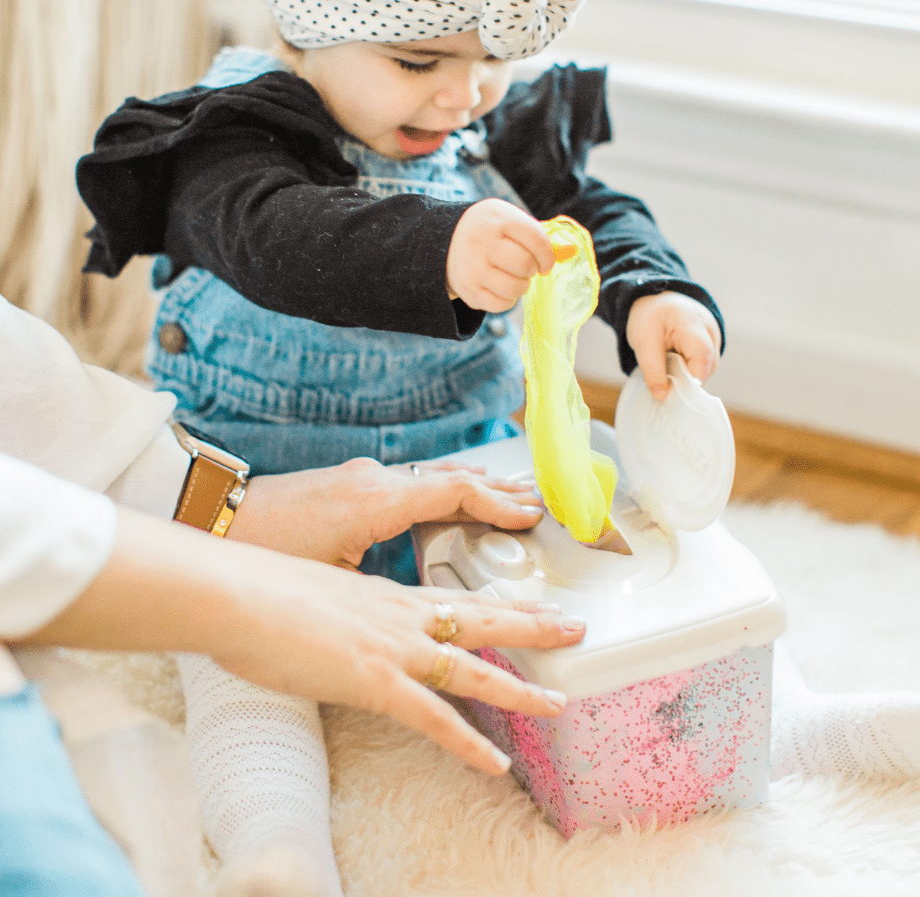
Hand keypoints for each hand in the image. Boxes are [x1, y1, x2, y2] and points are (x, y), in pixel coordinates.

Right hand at [217, 565, 584, 775]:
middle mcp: (404, 617)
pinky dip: (468, 745)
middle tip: (577, 627)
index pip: (459, 599)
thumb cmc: (264, 592)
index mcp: (390, 596)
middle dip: (536, 626)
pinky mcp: (377, 683)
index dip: (500, 602)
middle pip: (486, 619)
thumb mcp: (318, 595)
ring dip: (521, 688)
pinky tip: (495, 764)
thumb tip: (337, 627)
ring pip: (475, 670)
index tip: (532, 602)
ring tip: (559, 702)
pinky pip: (435, 721)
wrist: (241, 594)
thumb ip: (342, 613)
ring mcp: (396, 649)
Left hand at [229, 457, 543, 568]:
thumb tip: (411, 614)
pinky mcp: (349, 482)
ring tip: (510, 494)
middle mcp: (375, 481)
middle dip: (498, 491)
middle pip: (452, 477)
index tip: (530, 517)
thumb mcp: (328, 583)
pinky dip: (446, 486)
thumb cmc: (263, 554)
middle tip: (537, 503)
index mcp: (377, 501)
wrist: (211, 518)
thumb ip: (378, 590)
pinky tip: (456, 491)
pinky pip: (414, 479)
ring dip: (475, 486)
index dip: (498, 504)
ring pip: (434, 475)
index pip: (456, 491)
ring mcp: (362, 477)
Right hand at [446, 199, 555, 311]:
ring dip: (522, 286)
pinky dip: (507, 299)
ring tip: (513, 277)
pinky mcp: (469, 291)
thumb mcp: (509, 221)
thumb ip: (539, 236)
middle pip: (525, 265)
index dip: (547, 256)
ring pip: (515, 288)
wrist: (445, 242)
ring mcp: (473, 269)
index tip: (545, 262)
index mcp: (498, 219)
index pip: (536, 240)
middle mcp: (483, 243)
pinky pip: (502, 305)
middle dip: (533, 270)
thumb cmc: (490, 232)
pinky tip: (499, 286)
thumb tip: (572, 252)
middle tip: (526, 268)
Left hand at [625, 291, 721, 400]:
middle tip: (665, 380)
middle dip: (686, 379)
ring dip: (687, 375)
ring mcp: (715, 338)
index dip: (690, 380)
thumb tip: (662, 396)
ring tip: (669, 364)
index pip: (702, 357)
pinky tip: (676, 364)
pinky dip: (689, 370)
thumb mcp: (643, 341)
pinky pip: (704, 367)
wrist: (658, 299)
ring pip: (707, 370)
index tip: (673, 393)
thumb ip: (652, 369)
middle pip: (707, 367)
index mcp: (693, 323)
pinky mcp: (713, 346)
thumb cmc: (651, 316)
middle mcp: (711, 331)